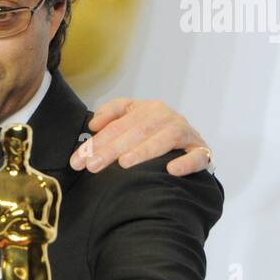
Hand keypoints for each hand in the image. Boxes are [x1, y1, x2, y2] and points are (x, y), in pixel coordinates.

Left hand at [69, 97, 211, 176]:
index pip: (117, 125)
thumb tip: (93, 124)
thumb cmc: (154, 133)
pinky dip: (185, 162)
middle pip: (137, 131)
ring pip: (165, 139)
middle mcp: (167, 118)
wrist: (191, 144)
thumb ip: (111, 115)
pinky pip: (197, 156)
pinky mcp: (202, 150)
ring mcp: (186, 134)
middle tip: (92, 165)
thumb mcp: (131, 119)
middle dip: (112, 149)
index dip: (96, 142)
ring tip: (125, 163)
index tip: (77, 160)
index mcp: (147, 109)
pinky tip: (171, 170)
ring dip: (144, 151)